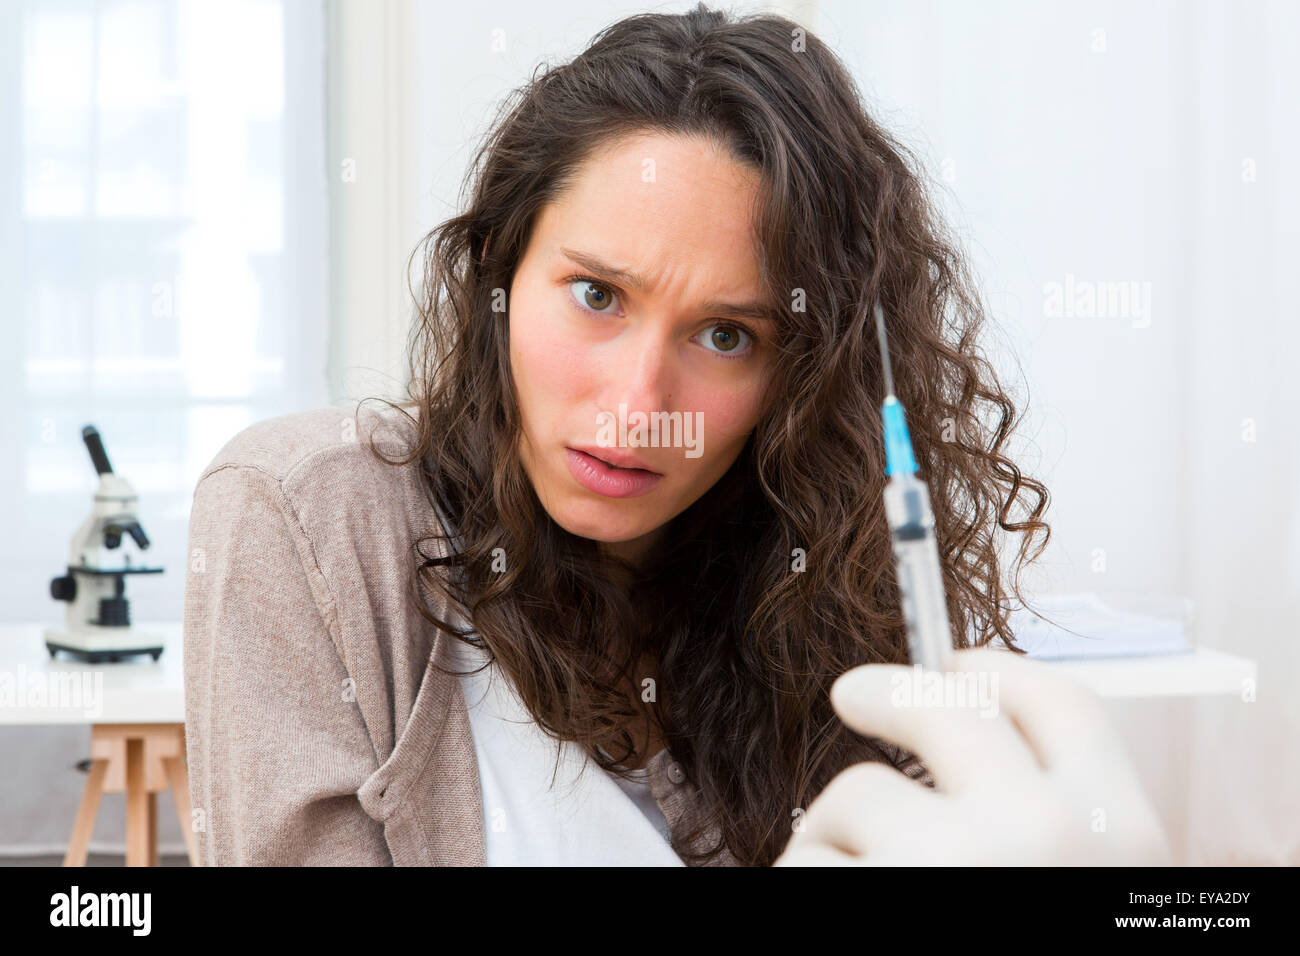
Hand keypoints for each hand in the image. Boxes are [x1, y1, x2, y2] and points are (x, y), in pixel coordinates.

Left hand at [774, 646, 1172, 865]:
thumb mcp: (1092, 888)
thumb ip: (1061, 827)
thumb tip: (982, 759)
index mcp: (1121, 837)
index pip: (1062, 705)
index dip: (999, 670)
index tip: (955, 661)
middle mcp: (1044, 833)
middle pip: (946, 704)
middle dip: (890, 689)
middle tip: (852, 691)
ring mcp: (949, 858)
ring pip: (859, 790)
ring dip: (841, 833)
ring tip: (863, 884)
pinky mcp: (866, 889)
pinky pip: (808, 853)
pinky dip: (811, 875)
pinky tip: (842, 909)